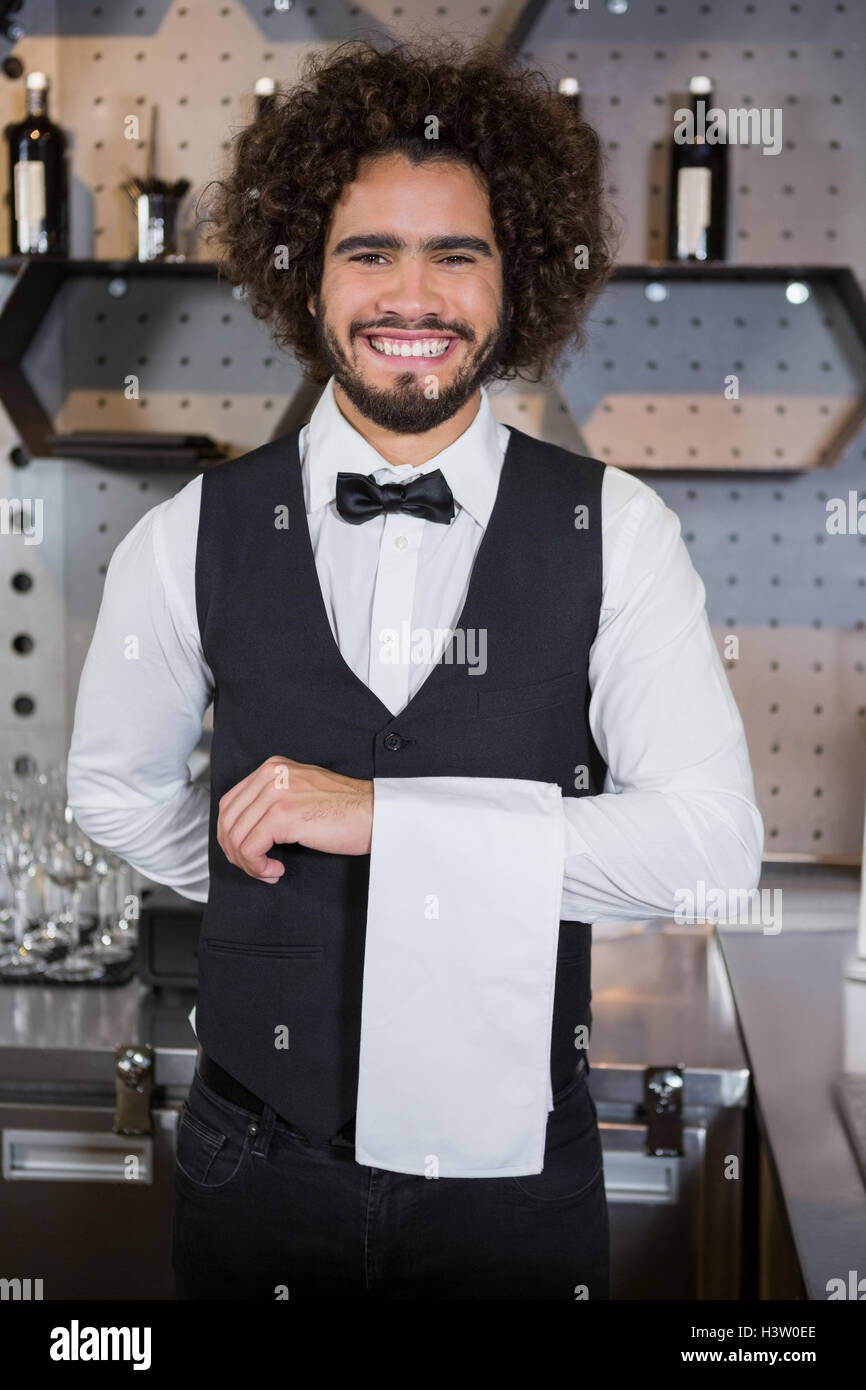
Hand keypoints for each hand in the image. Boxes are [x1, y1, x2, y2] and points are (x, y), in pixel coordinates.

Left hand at [217, 755, 373, 881]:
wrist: (376, 813)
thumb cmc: (347, 809)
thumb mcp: (302, 792)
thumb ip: (273, 799)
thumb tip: (246, 828)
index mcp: (273, 768)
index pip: (230, 802)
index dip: (230, 834)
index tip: (245, 853)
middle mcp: (271, 775)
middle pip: (228, 819)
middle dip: (235, 851)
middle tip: (254, 867)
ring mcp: (275, 794)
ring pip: (236, 837)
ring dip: (247, 863)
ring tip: (267, 871)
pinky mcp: (282, 816)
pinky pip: (251, 848)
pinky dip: (257, 866)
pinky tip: (275, 871)